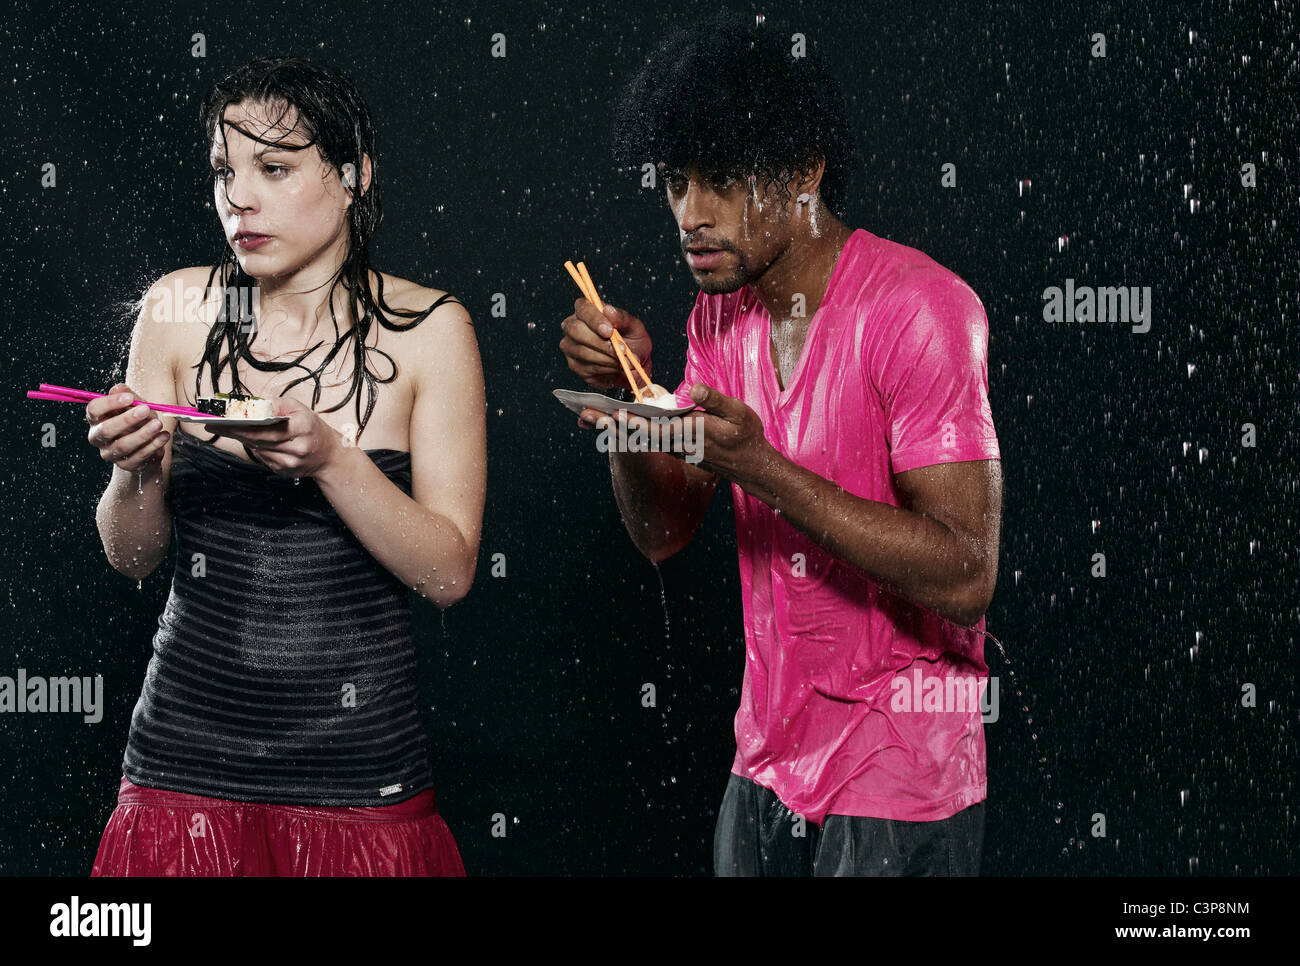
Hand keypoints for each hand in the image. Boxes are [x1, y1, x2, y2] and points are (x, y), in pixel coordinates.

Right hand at [86, 382, 169, 470]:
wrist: (146, 445)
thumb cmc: (137, 420)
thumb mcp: (134, 404)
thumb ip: (127, 395)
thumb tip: (119, 389)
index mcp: (96, 419)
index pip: (94, 409)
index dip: (109, 403)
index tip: (129, 397)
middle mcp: (98, 437)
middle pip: (106, 429)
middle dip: (126, 419)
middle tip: (146, 409)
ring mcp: (111, 453)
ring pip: (123, 445)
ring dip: (143, 434)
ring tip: (158, 424)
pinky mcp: (126, 465)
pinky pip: (138, 456)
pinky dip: (153, 446)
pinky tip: (164, 436)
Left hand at [203, 395, 345, 478]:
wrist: (329, 454)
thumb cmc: (311, 426)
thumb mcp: (298, 408)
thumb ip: (274, 405)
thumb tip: (248, 406)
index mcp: (302, 426)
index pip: (265, 426)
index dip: (240, 424)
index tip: (220, 420)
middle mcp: (298, 447)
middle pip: (258, 440)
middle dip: (234, 431)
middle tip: (214, 423)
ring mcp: (292, 463)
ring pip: (258, 450)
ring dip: (243, 439)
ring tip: (227, 428)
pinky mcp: (286, 472)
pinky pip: (264, 459)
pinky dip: (256, 448)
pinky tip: (250, 440)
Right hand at [560, 298, 652, 391]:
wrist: (633, 364)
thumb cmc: (631, 340)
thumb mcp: (633, 326)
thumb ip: (622, 318)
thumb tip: (608, 310)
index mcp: (586, 310)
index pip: (583, 308)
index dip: (595, 319)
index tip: (610, 330)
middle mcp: (572, 326)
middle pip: (576, 330)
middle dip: (600, 342)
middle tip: (621, 349)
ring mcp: (570, 346)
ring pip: (583, 352)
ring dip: (608, 358)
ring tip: (626, 360)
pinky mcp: (574, 365)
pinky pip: (588, 367)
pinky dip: (607, 368)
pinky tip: (617, 367)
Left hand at [591, 382, 776, 485]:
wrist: (750, 465)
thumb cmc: (745, 436)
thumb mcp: (738, 413)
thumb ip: (715, 400)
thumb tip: (694, 387)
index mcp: (689, 433)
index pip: (655, 428)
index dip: (633, 422)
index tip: (612, 413)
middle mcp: (676, 443)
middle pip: (637, 433)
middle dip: (610, 424)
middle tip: (582, 414)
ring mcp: (673, 447)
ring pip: (637, 437)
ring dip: (612, 428)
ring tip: (585, 417)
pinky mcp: (673, 448)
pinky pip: (644, 439)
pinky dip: (625, 432)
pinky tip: (609, 423)